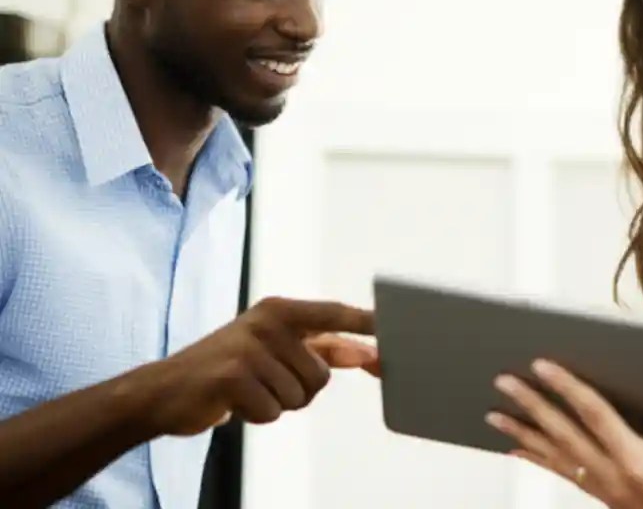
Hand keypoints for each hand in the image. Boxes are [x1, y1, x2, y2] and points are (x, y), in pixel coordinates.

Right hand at [134, 296, 378, 436]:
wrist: (164, 390)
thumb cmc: (228, 368)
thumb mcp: (274, 349)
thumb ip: (321, 348)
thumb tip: (365, 353)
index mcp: (280, 310)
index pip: (334, 313)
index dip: (365, 322)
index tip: (394, 325)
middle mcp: (267, 322)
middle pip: (322, 374)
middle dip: (299, 390)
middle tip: (265, 383)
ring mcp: (248, 347)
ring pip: (299, 396)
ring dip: (277, 404)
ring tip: (248, 391)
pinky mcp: (232, 376)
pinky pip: (274, 412)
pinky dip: (258, 417)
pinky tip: (235, 403)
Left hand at [486, 359, 642, 508]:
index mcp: (637, 462)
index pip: (595, 416)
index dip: (568, 387)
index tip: (543, 366)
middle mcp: (613, 477)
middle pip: (563, 435)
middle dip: (531, 406)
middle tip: (504, 382)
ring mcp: (605, 490)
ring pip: (555, 458)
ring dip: (523, 434)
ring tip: (495, 415)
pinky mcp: (604, 497)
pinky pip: (562, 475)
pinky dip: (537, 459)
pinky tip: (517, 448)